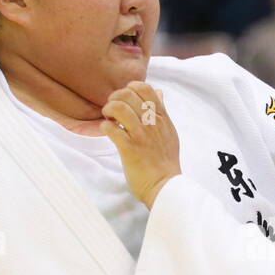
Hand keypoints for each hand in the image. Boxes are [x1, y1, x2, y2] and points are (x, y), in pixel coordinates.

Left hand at [101, 81, 182, 207]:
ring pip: (119, 107)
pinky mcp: (129, 148)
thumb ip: (162, 111)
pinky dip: (105, 127)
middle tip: (112, 110)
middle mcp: (152, 123)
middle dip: (115, 98)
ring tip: (109, 119)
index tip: (125, 99)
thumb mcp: (170, 132)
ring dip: (108, 110)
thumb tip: (159, 93)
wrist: (165, 186)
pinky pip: (111, 128)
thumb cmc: (166, 162)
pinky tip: (108, 132)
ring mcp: (141, 135)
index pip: (145, 88)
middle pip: (128, 94)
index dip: (130, 88)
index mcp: (162, 117)